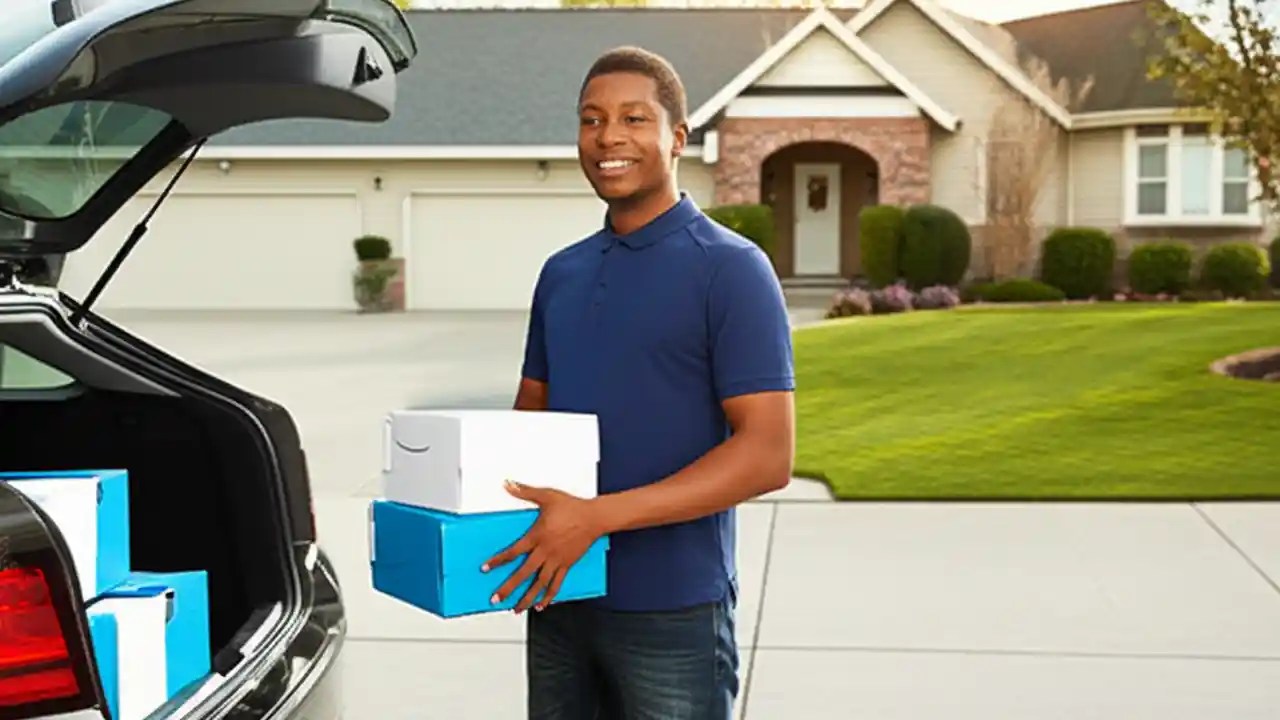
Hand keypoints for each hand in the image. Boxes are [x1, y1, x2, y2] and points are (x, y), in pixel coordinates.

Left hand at [482, 479, 605, 613]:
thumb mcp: (546, 496)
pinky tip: (542, 605)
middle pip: (523, 574)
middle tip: (496, 598)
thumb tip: (508, 484)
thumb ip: (524, 491)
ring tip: (517, 608)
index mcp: (537, 536)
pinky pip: (556, 584)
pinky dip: (548, 596)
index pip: (513, 552)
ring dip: (527, 597)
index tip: (486, 568)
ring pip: (539, 584)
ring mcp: (557, 561)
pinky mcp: (566, 565)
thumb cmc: (572, 507)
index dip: (498, 561)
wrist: (594, 517)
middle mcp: (545, 551)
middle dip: (508, 588)